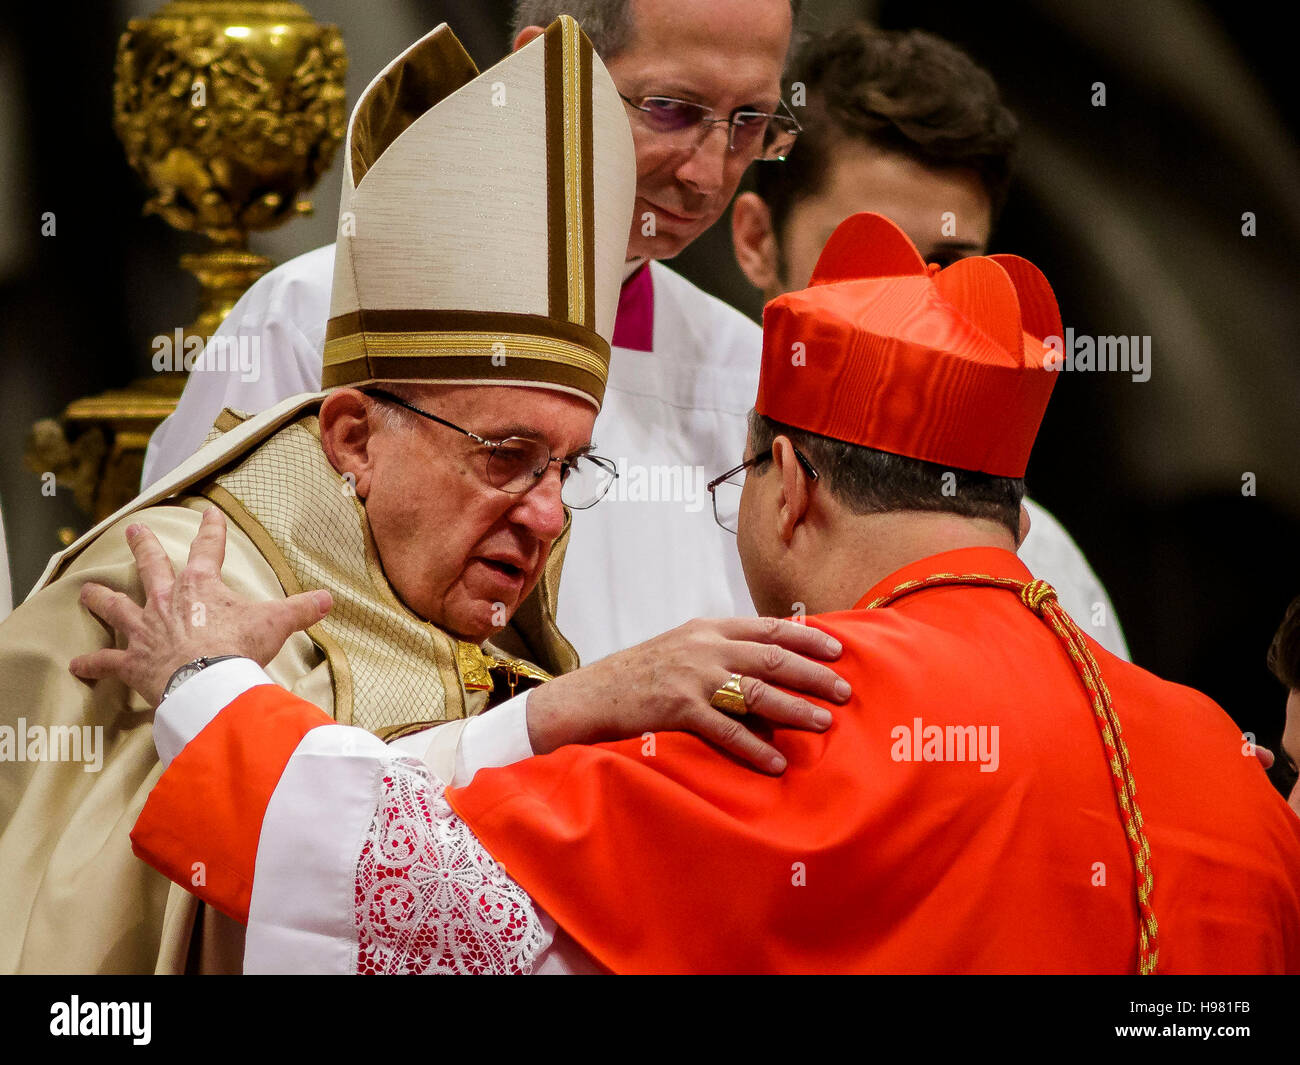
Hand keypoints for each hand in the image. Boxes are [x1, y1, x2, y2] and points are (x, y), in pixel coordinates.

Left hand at [69, 507, 331, 706]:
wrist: (207, 681)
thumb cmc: (238, 647)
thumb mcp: (277, 623)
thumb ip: (302, 609)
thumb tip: (329, 599)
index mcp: (201, 585)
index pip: (208, 549)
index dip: (211, 530)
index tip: (208, 515)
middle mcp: (167, 600)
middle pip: (151, 567)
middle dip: (143, 547)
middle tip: (133, 531)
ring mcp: (145, 629)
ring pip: (116, 607)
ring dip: (102, 599)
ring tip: (88, 592)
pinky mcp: (132, 661)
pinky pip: (107, 661)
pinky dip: (92, 663)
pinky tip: (77, 664)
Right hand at [525, 616, 849, 774]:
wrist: (591, 693)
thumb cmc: (640, 673)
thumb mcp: (683, 647)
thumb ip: (722, 651)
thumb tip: (769, 668)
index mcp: (709, 628)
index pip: (769, 627)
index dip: (807, 636)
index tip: (838, 649)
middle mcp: (705, 647)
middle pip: (772, 657)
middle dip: (812, 674)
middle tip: (843, 690)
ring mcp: (692, 678)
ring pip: (756, 691)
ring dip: (794, 709)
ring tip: (823, 723)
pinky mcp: (678, 709)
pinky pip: (725, 730)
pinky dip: (754, 747)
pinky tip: (776, 762)